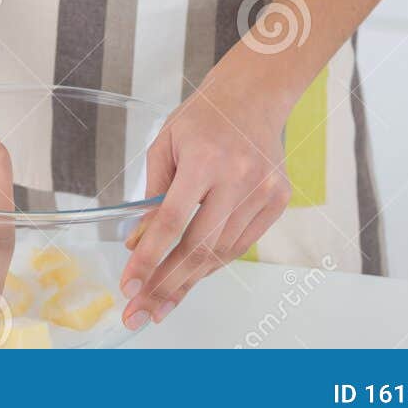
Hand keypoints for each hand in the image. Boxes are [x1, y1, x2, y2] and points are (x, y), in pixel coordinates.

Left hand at [119, 56, 291, 328]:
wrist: (253, 94)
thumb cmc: (203, 117)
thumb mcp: (166, 144)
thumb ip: (151, 195)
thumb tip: (138, 245)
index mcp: (205, 157)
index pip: (172, 220)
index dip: (149, 258)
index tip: (129, 287)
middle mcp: (239, 176)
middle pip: (198, 246)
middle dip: (165, 284)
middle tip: (140, 312)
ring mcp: (264, 190)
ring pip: (221, 252)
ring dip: (188, 281)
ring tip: (161, 303)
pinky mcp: (279, 200)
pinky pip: (241, 245)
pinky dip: (213, 263)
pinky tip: (191, 276)